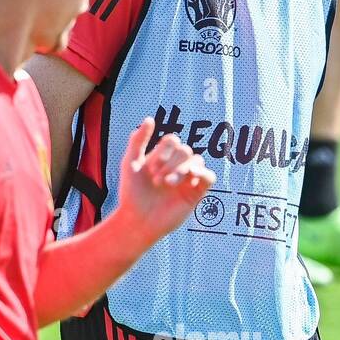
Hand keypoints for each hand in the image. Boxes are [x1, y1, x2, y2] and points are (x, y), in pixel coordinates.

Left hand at [117, 117, 215, 240]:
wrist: (136, 220)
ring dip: (181, 169)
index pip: (172, 140)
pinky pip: (209, 177)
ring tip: (167, 183)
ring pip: (196, 160)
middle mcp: (175, 166)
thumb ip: (138, 140)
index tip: (150, 168)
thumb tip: (149, 118)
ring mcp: (187, 179)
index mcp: (162, 158)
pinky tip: (189, 177)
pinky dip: (202, 173)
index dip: (163, 150)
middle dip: (170, 162)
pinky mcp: (195, 194)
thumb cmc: (131, 194)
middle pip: (185, 150)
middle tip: (155, 180)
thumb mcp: (130, 163)